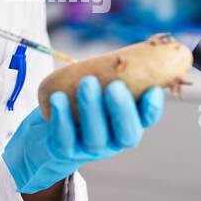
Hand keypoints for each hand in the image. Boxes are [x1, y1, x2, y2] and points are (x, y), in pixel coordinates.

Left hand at [2, 76, 164, 193]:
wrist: (47, 137)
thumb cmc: (81, 106)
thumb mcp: (100, 90)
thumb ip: (113, 75)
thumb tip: (130, 49)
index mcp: (128, 123)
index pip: (146, 120)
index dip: (152, 108)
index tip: (152, 90)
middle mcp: (114, 140)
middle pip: (126, 132)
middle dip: (122, 108)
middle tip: (115, 86)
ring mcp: (89, 148)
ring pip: (95, 135)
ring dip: (92, 108)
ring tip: (87, 82)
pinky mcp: (64, 150)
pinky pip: (64, 137)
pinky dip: (62, 118)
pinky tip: (58, 98)